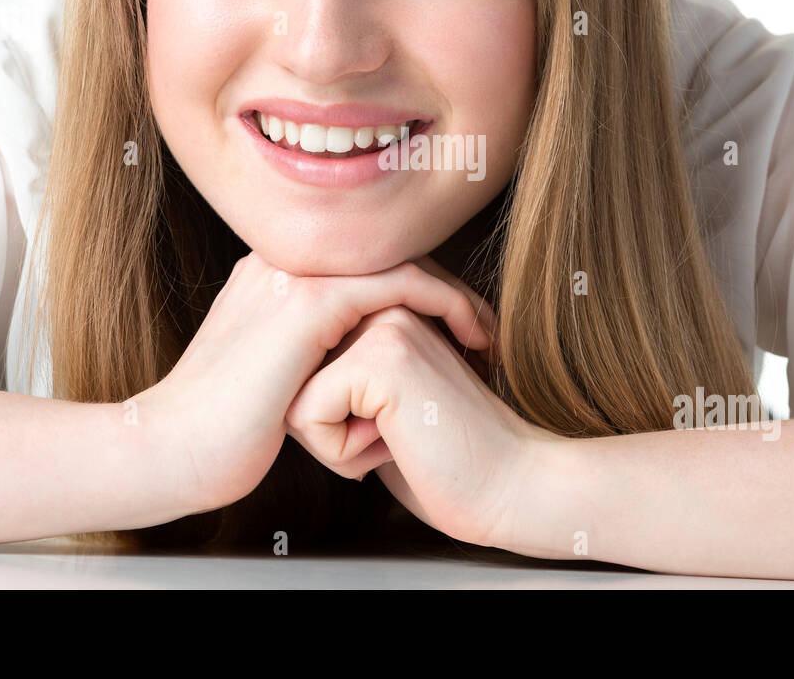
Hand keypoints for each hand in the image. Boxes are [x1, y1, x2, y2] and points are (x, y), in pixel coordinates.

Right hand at [133, 252, 496, 512]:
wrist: (171, 449)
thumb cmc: (220, 433)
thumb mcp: (273, 380)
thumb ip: (309, 359)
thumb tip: (353, 375)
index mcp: (276, 277)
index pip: (365, 266)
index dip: (417, 294)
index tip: (454, 331)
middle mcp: (285, 264)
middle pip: (389, 259)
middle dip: (444, 292)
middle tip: (483, 330)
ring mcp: (295, 277)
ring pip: (402, 265)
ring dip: (454, 297)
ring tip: (486, 336)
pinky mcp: (309, 303)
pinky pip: (401, 286)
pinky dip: (445, 305)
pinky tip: (470, 335)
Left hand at [285, 302, 551, 549]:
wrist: (511, 488)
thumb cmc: (446, 463)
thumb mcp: (380, 409)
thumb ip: (342, 380)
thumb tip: (282, 389)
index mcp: (385, 310)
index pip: (303, 363)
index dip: (329, 414)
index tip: (388, 430)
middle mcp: (383, 305)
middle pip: (293, 376)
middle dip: (327, 425)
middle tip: (392, 437)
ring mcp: (384, 324)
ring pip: (295, 394)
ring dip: (333, 439)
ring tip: (393, 439)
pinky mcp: (380, 357)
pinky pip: (307, 415)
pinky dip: (340, 452)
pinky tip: (394, 445)